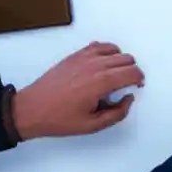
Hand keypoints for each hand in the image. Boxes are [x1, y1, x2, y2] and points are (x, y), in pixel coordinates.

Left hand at [12, 42, 144, 140]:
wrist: (31, 110)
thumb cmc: (59, 119)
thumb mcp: (92, 125)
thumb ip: (118, 113)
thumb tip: (128, 99)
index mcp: (102, 82)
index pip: (133, 72)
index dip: (139, 80)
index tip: (136, 87)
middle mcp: (95, 65)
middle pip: (127, 59)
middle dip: (131, 71)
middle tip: (125, 85)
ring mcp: (84, 57)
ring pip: (115, 50)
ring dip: (120, 61)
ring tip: (113, 75)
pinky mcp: (75, 55)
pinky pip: (99, 45)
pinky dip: (106, 52)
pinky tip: (101, 65)